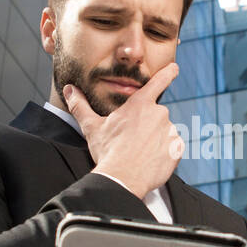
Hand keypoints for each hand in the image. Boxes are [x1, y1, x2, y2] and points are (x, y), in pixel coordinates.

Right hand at [63, 63, 183, 199]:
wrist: (123, 179)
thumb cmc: (108, 151)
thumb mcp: (92, 127)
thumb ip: (81, 106)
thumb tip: (70, 90)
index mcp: (140, 104)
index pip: (158, 82)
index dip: (168, 73)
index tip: (175, 67)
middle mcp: (159, 113)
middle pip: (155, 115)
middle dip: (146, 125)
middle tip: (132, 140)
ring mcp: (170, 131)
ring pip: (164, 132)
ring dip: (155, 139)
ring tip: (140, 153)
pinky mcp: (177, 149)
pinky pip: (172, 148)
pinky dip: (164, 153)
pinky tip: (150, 161)